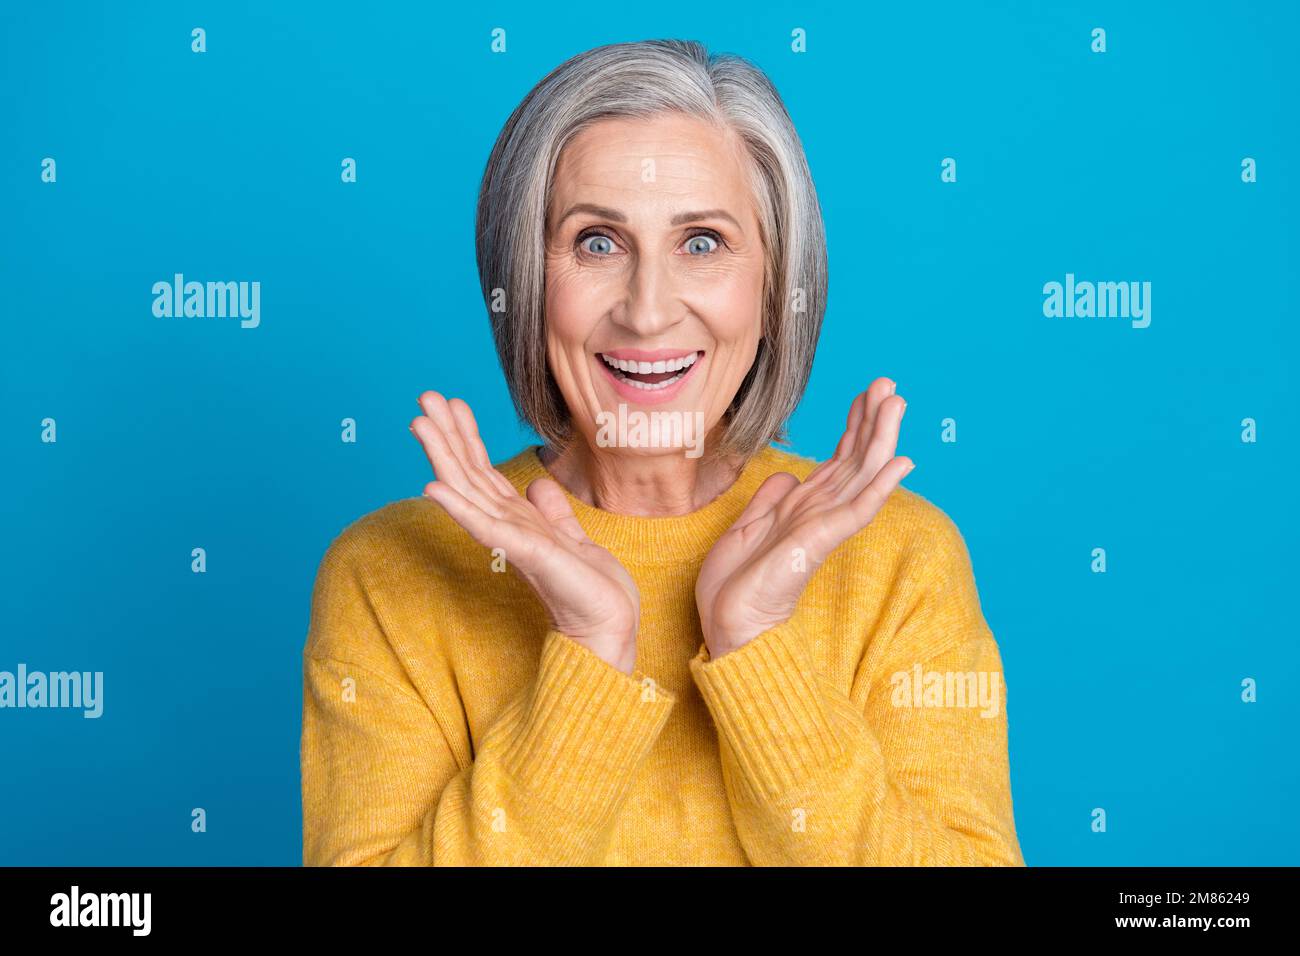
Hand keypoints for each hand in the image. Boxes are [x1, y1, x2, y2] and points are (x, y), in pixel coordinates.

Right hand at [410, 392, 639, 673]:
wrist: (610, 628)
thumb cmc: (592, 592)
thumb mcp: (573, 539)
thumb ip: (552, 513)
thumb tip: (537, 485)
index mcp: (519, 521)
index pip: (485, 471)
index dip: (468, 436)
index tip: (452, 402)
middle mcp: (509, 527)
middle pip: (469, 473)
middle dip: (447, 434)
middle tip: (423, 396)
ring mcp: (512, 541)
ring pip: (469, 490)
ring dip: (442, 456)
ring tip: (418, 423)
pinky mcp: (525, 556)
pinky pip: (485, 527)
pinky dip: (458, 506)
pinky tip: (433, 486)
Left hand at [695, 377, 912, 657]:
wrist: (729, 626)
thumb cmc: (735, 587)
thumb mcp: (746, 528)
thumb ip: (770, 499)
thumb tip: (788, 472)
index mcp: (802, 507)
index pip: (837, 459)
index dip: (853, 425)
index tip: (866, 394)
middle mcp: (819, 513)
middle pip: (855, 459)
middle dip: (872, 420)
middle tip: (889, 385)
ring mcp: (823, 527)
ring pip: (861, 474)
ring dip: (881, 439)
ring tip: (897, 404)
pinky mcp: (820, 542)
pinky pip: (857, 510)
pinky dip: (880, 486)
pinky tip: (901, 463)